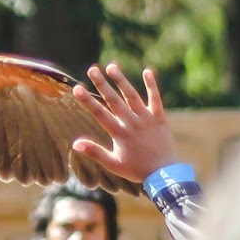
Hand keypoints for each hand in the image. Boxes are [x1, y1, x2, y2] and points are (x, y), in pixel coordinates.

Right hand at [71, 64, 182, 184]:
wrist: (164, 173)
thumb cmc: (136, 169)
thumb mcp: (113, 163)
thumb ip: (94, 151)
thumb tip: (75, 143)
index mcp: (119, 133)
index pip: (99, 113)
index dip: (87, 100)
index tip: (77, 87)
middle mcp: (131, 122)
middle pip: (113, 99)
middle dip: (101, 83)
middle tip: (92, 69)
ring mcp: (146, 118)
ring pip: (132, 95)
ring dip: (121, 80)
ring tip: (111, 66)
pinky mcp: (159, 118)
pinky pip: (155, 98)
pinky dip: (151, 85)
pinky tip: (147, 71)